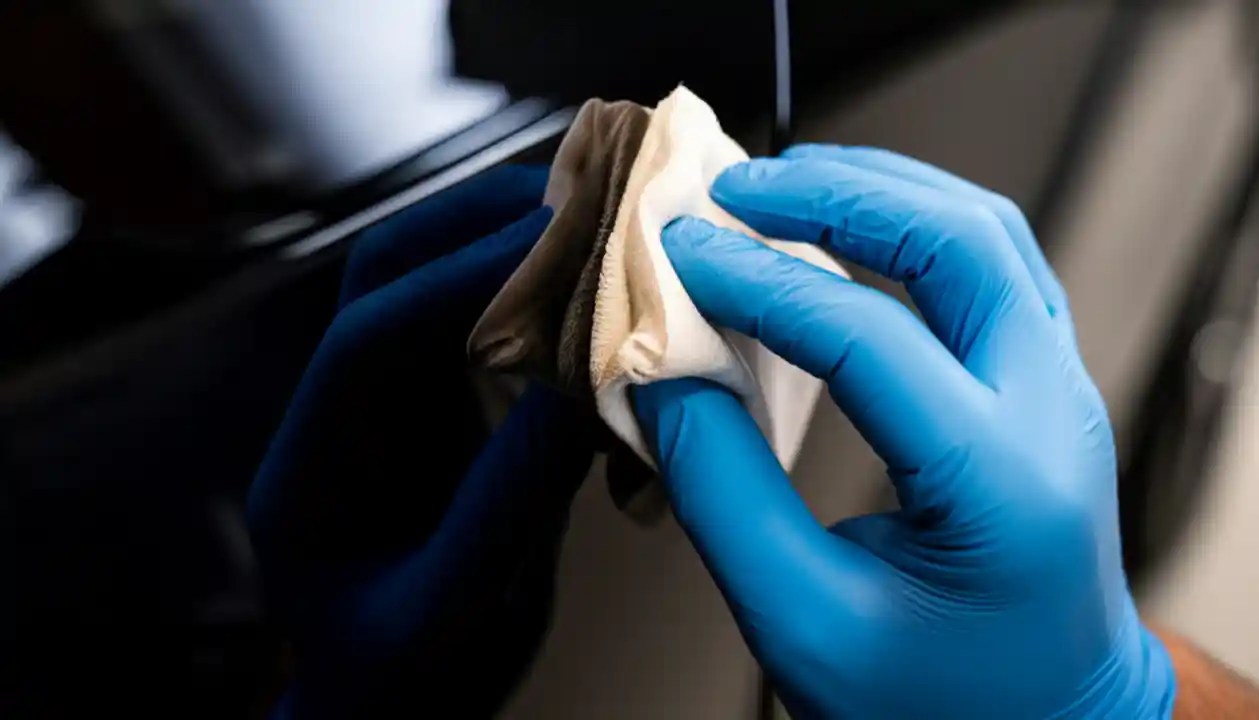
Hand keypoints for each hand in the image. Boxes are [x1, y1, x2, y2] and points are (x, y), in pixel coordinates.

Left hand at [247, 166, 596, 717]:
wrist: (392, 713)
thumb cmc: (403, 685)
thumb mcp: (456, 607)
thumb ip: (511, 500)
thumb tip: (589, 383)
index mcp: (310, 469)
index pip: (366, 337)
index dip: (458, 283)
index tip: (549, 254)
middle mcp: (340, 419)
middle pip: (384, 278)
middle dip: (475, 227)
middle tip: (577, 201)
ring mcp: (388, 411)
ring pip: (432, 287)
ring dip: (506, 243)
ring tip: (592, 220)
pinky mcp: (440, 418)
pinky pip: (477, 329)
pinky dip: (533, 294)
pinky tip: (590, 282)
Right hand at [632, 146, 1174, 718]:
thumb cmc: (942, 703)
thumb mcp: (804, 622)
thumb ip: (723, 495)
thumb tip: (664, 381)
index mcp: (1000, 487)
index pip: (868, 339)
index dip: (757, 286)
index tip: (678, 258)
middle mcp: (1052, 420)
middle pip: (960, 242)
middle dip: (837, 195)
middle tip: (736, 188)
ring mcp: (1059, 395)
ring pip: (987, 232)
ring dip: (881, 190)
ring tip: (784, 185)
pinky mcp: (1041, 388)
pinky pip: (989, 265)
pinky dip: (911, 223)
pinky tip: (848, 223)